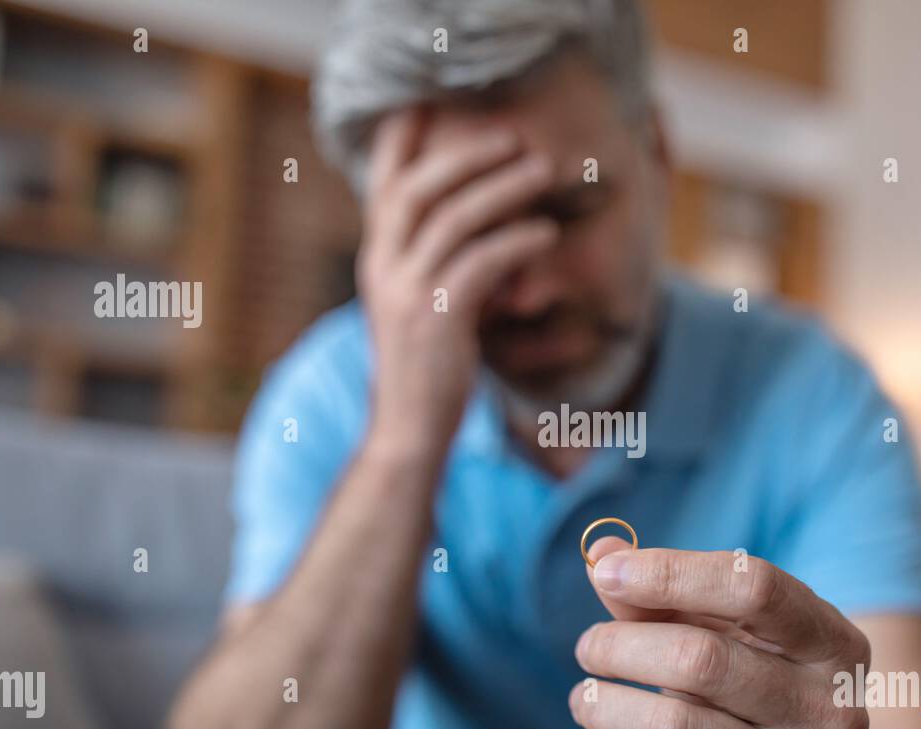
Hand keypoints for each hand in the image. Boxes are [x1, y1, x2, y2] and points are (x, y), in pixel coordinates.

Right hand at [356, 109, 558, 453]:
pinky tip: (544, 233)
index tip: (430, 102)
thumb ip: (441, 268)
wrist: (407, 434)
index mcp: (376, 261)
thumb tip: (488, 236)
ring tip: (542, 170)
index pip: (383, 185)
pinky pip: (480, 262)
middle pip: (419, 187)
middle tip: (512, 137)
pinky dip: (515, 241)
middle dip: (467, 154)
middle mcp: (382, 268)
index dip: (404, 140)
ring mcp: (406, 292)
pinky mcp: (436, 319)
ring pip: (453, 218)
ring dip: (502, 188)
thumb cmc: (426, 374)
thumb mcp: (422, 310)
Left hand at [569, 537, 871, 728]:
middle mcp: (832, 712)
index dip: (670, 573)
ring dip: (606, 707)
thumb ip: (667, 597)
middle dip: (620, 646)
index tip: (608, 575)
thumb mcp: (732, 637)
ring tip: (586, 699)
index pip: (753, 587)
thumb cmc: (757, 698)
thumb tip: (602, 556)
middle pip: (701, 659)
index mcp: (834, 644)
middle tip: (588, 649)